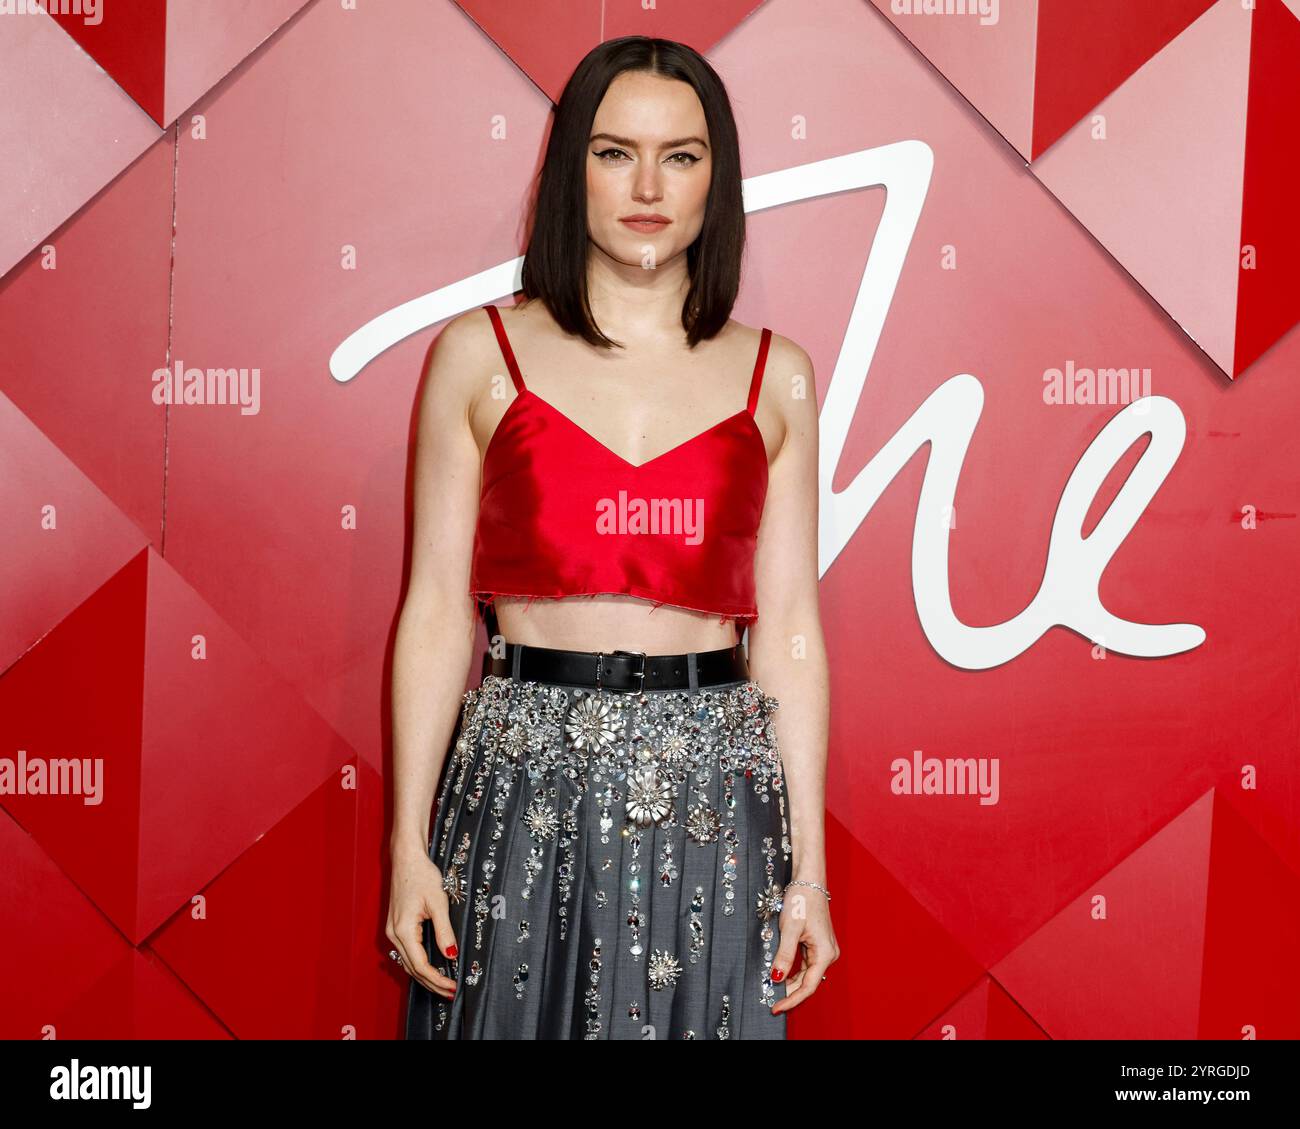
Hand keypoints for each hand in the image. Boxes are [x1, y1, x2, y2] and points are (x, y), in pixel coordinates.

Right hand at [385, 843, 458, 999]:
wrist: (406, 859)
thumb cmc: (421, 875)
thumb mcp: (438, 903)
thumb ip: (444, 931)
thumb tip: (451, 955)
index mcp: (403, 930)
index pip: (421, 965)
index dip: (437, 979)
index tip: (452, 986)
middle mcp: (394, 934)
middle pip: (413, 968)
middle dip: (432, 983)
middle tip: (451, 992)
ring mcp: (392, 931)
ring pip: (408, 962)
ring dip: (425, 976)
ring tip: (443, 984)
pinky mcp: (396, 926)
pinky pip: (406, 952)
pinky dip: (418, 964)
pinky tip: (430, 968)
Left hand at [770, 883, 837, 1014]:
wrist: (809, 880)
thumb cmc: (801, 900)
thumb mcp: (789, 928)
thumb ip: (784, 955)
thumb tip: (777, 978)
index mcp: (825, 953)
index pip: (808, 986)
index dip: (791, 999)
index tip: (775, 1007)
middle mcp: (828, 954)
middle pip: (808, 981)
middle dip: (789, 992)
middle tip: (770, 1000)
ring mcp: (824, 949)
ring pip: (806, 974)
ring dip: (790, 981)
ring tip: (772, 989)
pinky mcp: (817, 944)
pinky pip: (805, 964)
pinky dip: (793, 970)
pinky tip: (780, 973)